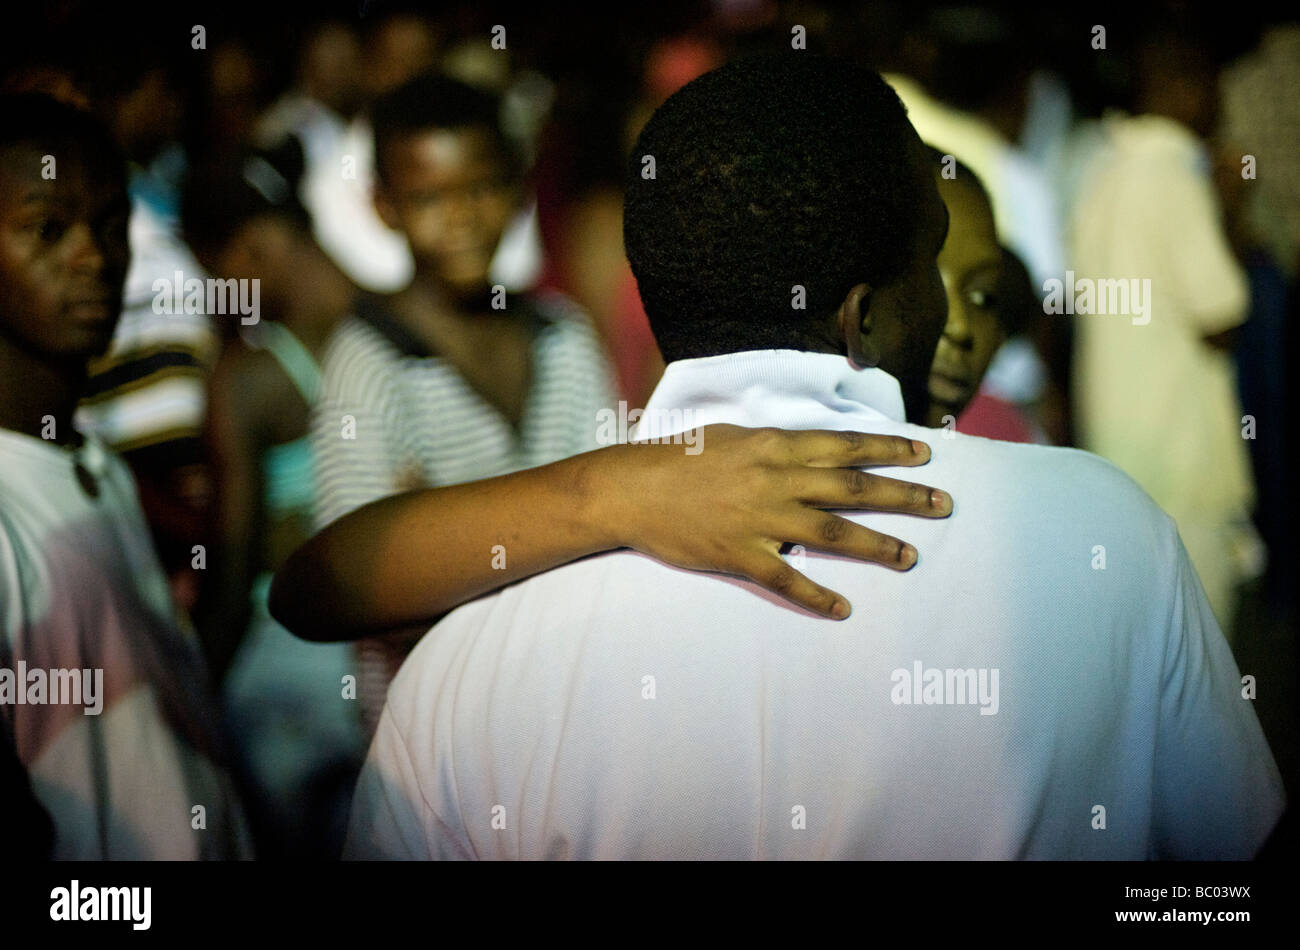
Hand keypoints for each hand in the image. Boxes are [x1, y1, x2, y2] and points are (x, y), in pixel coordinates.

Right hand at [598, 425, 951, 619]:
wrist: (631, 490)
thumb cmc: (678, 458)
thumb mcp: (732, 436)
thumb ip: (774, 445)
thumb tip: (809, 449)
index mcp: (776, 446)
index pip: (845, 445)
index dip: (889, 449)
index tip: (925, 454)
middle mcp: (777, 480)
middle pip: (853, 488)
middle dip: (903, 495)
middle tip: (943, 504)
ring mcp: (761, 519)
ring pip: (833, 533)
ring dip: (877, 545)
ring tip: (911, 555)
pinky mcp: (740, 555)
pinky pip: (786, 579)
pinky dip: (817, 596)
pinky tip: (844, 609)